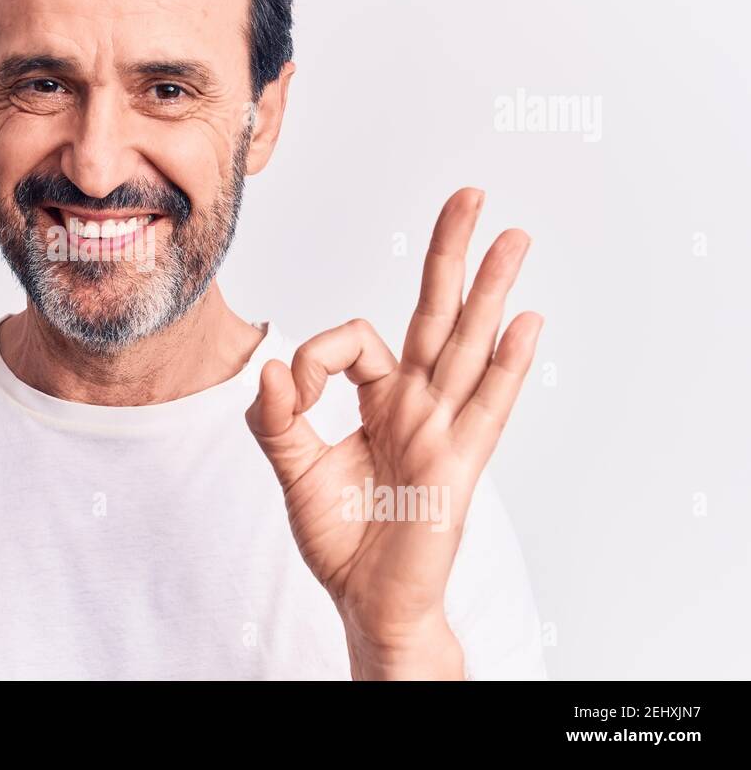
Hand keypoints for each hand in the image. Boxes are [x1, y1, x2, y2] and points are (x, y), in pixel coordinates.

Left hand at [245, 188, 541, 677]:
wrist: (367, 600)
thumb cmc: (341, 538)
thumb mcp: (292, 470)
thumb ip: (276, 418)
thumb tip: (270, 364)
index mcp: (380, 399)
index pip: (356, 341)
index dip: (316, 357)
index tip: (290, 392)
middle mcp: (417, 405)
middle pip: (437, 316)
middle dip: (452, 254)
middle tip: (471, 194)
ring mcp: (443, 431)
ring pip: (467, 346)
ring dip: (490, 291)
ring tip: (514, 237)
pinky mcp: (456, 466)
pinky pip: (485, 409)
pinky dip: (505, 367)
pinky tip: (524, 323)